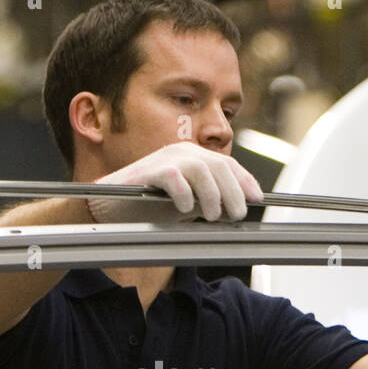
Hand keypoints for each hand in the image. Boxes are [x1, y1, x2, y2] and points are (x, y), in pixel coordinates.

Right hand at [87, 142, 263, 222]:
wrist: (110, 206)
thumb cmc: (147, 205)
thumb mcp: (186, 204)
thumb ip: (208, 203)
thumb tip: (235, 210)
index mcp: (193, 158)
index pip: (227, 164)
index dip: (245, 181)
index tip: (257, 199)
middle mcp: (182, 153)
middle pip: (219, 166)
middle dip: (233, 192)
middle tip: (237, 214)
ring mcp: (165, 159)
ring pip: (201, 170)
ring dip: (212, 195)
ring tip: (213, 216)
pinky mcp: (148, 171)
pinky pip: (174, 178)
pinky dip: (184, 195)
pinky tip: (185, 209)